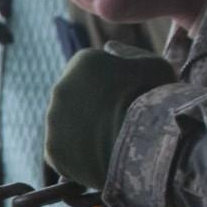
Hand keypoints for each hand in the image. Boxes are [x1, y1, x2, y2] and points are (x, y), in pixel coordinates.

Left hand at [45, 45, 177, 189]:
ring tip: (110, 142)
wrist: (147, 140)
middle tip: (117, 120)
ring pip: (67, 125)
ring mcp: (53, 121)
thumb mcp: (151, 64)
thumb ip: (127, 53)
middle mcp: (60, 89)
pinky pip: (63, 152)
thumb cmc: (154, 97)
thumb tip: (109, 48)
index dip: (107, 83)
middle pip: (75, 97)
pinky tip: (99, 158)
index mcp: (82, 63)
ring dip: (83, 131)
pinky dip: (77, 155)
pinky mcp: (52, 150)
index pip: (88, 70)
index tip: (123, 96)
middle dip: (92, 106)